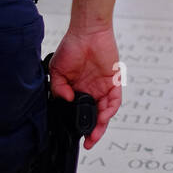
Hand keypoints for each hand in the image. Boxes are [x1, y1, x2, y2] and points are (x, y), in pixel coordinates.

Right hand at [49, 26, 121, 149]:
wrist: (87, 30)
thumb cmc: (72, 45)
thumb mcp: (57, 68)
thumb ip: (58, 87)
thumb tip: (66, 100)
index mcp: (78, 89)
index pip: (80, 112)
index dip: (79, 125)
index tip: (76, 136)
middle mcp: (91, 90)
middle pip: (95, 116)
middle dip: (93, 132)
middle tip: (88, 142)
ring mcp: (103, 87)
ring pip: (105, 112)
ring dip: (102, 125)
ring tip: (94, 134)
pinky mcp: (114, 81)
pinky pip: (115, 100)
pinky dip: (110, 110)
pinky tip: (103, 115)